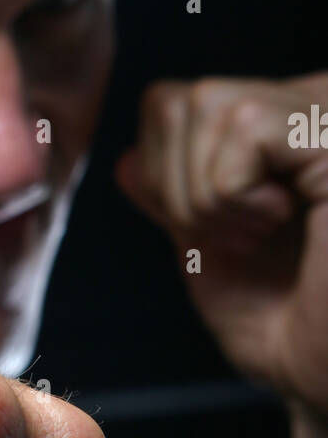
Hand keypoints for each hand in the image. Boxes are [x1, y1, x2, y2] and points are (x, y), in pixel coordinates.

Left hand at [116, 72, 327, 418]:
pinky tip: (289, 223)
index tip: (217, 234)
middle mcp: (312, 109)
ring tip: (266, 235)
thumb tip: (128, 160)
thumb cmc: (301, 338)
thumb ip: (175, 204)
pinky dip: (236, 192)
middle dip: (180, 190)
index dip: (165, 178)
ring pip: (206, 101)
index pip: (172, 104)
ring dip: (210, 197)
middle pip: (177, 99)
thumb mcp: (216, 263)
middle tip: (244, 241)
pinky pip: (244, 123)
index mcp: (283, 135)